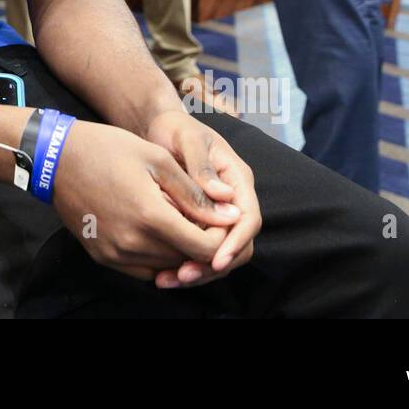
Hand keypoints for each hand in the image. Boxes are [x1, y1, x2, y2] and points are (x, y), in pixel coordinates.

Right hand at [50, 120, 240, 285]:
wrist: (55, 158)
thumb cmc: (108, 149)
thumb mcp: (156, 159)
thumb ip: (194, 192)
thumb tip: (231, 214)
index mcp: (150, 215)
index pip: (204, 248)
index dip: (220, 236)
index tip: (218, 216)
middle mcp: (133, 243)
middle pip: (187, 260)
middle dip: (202, 243)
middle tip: (199, 216)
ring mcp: (115, 254)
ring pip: (166, 267)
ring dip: (180, 250)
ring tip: (177, 220)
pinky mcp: (103, 257)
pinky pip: (143, 269)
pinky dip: (157, 256)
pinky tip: (155, 231)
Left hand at [141, 108, 260, 288]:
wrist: (159, 128)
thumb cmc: (175, 128)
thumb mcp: (188, 138)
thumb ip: (202, 165)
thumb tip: (223, 196)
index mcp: (238, 179)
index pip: (249, 218)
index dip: (235, 242)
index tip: (216, 260)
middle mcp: (233, 200)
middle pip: (239, 244)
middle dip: (215, 264)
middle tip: (185, 275)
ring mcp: (218, 213)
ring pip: (221, 253)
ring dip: (199, 270)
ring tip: (169, 280)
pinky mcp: (200, 223)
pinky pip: (201, 250)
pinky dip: (186, 263)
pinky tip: (163, 274)